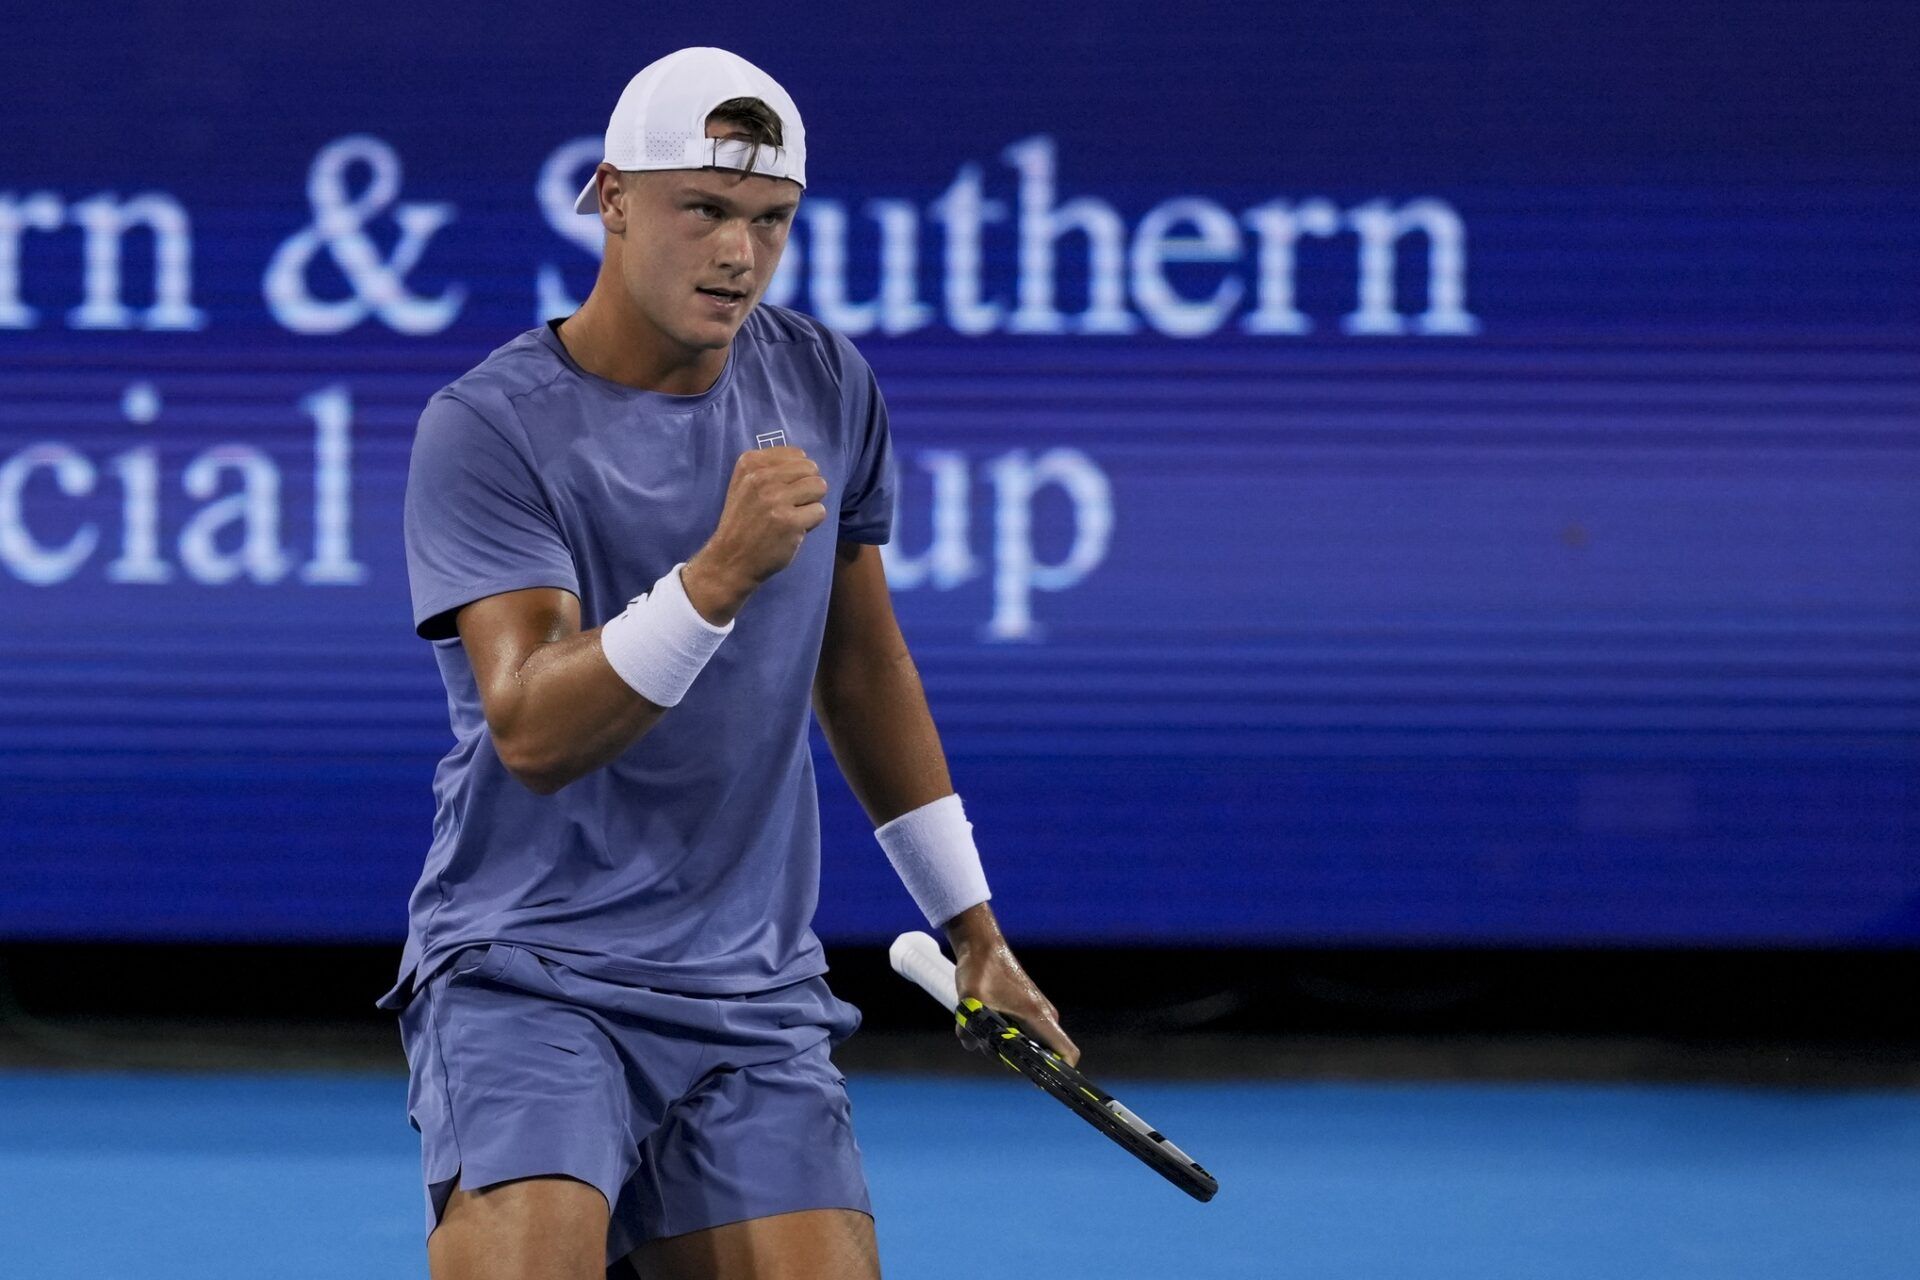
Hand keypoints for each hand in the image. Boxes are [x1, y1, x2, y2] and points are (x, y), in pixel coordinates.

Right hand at [683, 446, 828, 623]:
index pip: (797, 455)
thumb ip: (770, 468)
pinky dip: (812, 522)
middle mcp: (762, 477)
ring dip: (811, 503)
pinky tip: (793, 530)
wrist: (731, 558)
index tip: (782, 490)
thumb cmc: (743, 521)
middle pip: (811, 469)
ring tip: (794, 515)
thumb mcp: (744, 484)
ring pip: (819, 487)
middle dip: (807, 487)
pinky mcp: (790, 522)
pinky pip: (820, 511)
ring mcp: (776, 499)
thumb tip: (806, 460)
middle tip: (792, 505)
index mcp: (750, 463)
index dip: (797, 475)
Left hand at [947, 906, 1079, 1067]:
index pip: (1067, 1054)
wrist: (982, 944)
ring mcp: (1035, 1014)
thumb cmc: (980, 969)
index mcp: (1039, 1017)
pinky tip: (981, 1019)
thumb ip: (968, 1030)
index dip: (1060, 1074)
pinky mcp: (1024, 1011)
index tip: (1041, 1082)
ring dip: (1000, 1045)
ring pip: (1024, 1046)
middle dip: (1012, 1059)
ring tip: (980, 1026)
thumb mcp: (969, 1002)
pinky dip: (998, 1034)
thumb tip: (971, 1044)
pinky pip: (1017, 1035)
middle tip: (987, 1043)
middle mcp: (1043, 1017)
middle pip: (1039, 1057)